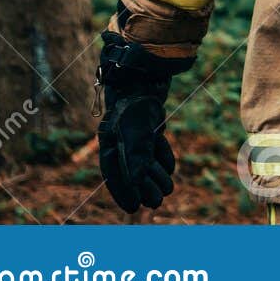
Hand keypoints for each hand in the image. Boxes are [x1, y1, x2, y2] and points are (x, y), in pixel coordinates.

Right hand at [95, 31, 189, 213]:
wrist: (147, 71)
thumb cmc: (138, 102)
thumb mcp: (137, 133)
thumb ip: (136, 158)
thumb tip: (138, 183)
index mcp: (109, 140)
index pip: (114, 173)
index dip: (123, 192)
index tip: (133, 209)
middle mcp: (119, 135)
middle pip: (130, 168)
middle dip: (143, 186)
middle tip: (156, 203)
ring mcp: (134, 126)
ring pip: (143, 157)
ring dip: (155, 174)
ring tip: (168, 190)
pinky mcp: (148, 118)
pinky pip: (152, 143)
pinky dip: (161, 156)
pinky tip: (169, 169)